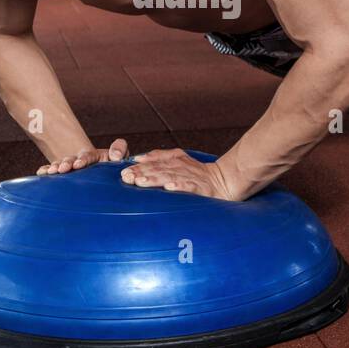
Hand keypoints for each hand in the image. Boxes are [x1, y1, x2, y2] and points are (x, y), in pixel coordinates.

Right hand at [37, 138, 128, 175]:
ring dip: (55, 167)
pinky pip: (53, 171)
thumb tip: (114, 155)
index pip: (87, 156)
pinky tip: (41, 173)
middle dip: (66, 163)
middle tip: (62, 169)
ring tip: (51, 172)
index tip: (78, 165)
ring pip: (61, 165)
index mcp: (93, 157)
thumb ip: (119, 150)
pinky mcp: (64, 175)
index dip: (82, 159)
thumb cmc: (113, 168)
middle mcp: (79, 161)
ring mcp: (70, 168)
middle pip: (70, 160)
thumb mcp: (119, 157)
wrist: (106, 181)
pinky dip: (46, 171)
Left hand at [120, 148, 237, 200]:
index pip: (153, 162)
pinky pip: (189, 187)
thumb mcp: (178, 161)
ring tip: (141, 182)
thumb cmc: (198, 174)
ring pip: (170, 177)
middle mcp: (181, 167)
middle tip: (126, 177)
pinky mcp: (201, 188)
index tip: (123, 171)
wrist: (225, 181)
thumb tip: (137, 159)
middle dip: (141, 173)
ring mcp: (191, 177)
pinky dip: (179, 187)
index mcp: (175, 160)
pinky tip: (169, 188)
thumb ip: (159, 158)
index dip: (138, 166)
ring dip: (154, 179)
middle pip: (158, 169)